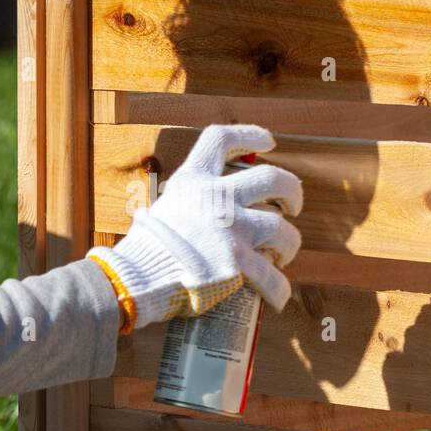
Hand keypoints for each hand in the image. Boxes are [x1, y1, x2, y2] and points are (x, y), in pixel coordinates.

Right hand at [88, 124, 302, 331]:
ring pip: (282, 228)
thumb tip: (193, 209)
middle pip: (273, 178)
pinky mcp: (238, 262)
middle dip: (292, 191)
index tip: (269, 141)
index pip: (221, 139)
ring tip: (283, 254)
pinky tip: (277, 296)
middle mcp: (216, 197)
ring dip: (289, 243)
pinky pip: (273, 276)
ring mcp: (231, 228)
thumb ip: (184, 204)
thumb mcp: (162, 209)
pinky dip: (278, 288)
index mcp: (193, 180)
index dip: (249, 134)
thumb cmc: (144, 249)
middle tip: (292, 206)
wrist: (137, 278)